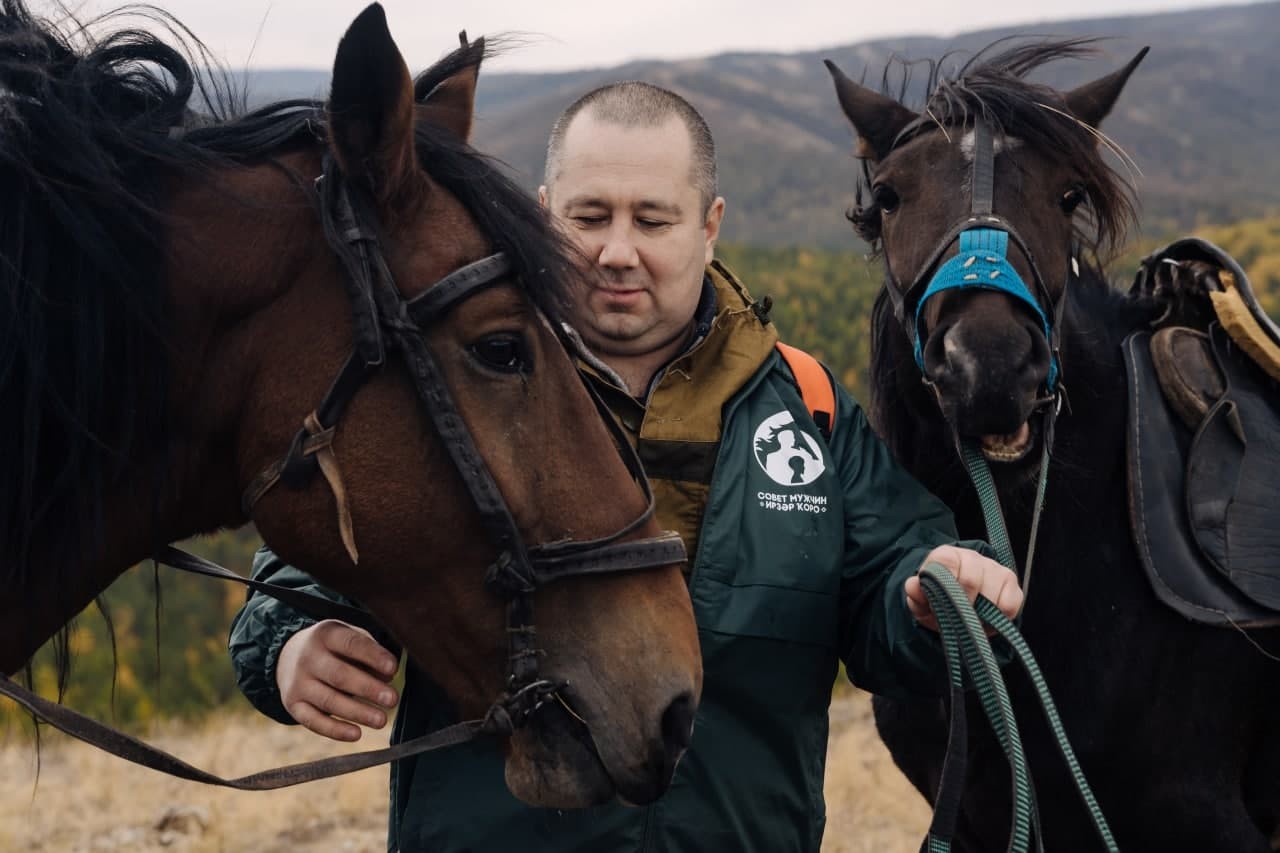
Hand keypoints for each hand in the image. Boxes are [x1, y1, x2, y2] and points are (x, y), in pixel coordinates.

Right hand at [275, 619, 400, 741]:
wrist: (287, 656)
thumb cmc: (333, 649)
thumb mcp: (349, 639)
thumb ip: (370, 653)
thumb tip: (388, 677)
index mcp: (326, 634)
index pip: (351, 644)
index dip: (373, 656)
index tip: (393, 669)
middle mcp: (308, 657)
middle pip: (339, 675)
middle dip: (368, 688)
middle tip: (392, 699)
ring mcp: (298, 682)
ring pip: (328, 701)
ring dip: (357, 712)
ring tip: (381, 721)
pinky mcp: (293, 704)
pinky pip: (313, 721)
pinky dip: (335, 730)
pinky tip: (356, 734)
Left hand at [903, 545, 1022, 631]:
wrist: (955, 598)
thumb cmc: (938, 597)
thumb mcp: (922, 600)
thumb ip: (916, 593)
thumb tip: (913, 585)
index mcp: (947, 555)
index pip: (947, 563)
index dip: (945, 588)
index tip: (941, 604)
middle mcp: (973, 557)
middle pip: (971, 581)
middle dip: (962, 606)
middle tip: (956, 617)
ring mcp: (994, 568)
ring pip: (992, 596)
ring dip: (980, 615)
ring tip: (969, 619)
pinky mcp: (1011, 583)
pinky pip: (1009, 605)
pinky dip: (997, 619)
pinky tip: (985, 619)